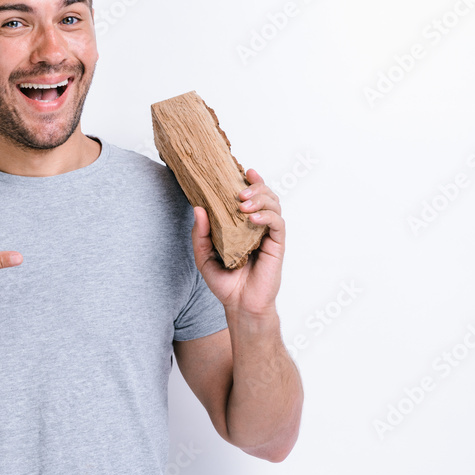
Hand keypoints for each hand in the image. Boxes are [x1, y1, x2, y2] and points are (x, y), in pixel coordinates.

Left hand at [191, 168, 283, 317]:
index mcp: (242, 225)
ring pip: (274, 205)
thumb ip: (201, 233)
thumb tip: (198, 208)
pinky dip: (266, 215)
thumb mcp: (204, 255)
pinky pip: (277, 223)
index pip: (250, 197)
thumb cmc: (224, 282)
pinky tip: (252, 218)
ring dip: (260, 198)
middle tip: (238, 191)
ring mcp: (268, 235)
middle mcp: (257, 227)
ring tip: (243, 203)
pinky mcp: (277, 245)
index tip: (243, 169)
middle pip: (265, 195)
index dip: (250, 181)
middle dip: (255, 187)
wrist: (239, 305)